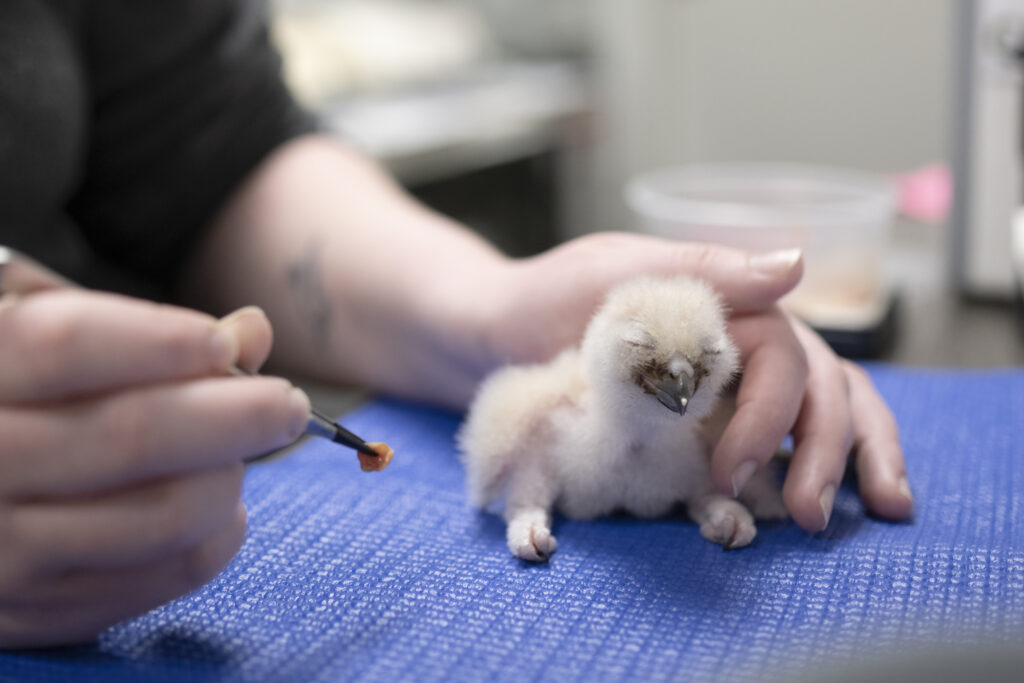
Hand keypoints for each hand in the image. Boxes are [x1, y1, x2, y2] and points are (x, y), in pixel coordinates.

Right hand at [0, 293, 307, 648]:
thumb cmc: (24, 406)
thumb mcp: (52, 347)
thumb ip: (149, 336)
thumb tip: (253, 333)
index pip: (64, 345)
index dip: (160, 341)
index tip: (224, 343)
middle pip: (131, 436)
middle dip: (235, 414)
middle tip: (287, 403)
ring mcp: (4, 549)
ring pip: (165, 514)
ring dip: (230, 474)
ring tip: (242, 453)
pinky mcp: (43, 610)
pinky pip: (170, 572)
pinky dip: (221, 533)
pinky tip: (221, 503)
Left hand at [477, 232, 912, 531]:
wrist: (496, 337)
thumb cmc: (548, 297)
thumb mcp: (617, 271)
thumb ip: (704, 269)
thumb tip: (797, 265)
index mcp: (732, 308)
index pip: (786, 359)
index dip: (774, 416)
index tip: (731, 470)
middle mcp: (743, 349)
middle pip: (820, 392)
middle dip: (830, 452)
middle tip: (812, 518)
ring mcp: (729, 391)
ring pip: (816, 416)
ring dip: (848, 461)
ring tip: (883, 510)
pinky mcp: (705, 431)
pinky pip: (766, 453)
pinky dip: (801, 475)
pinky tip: (812, 511)